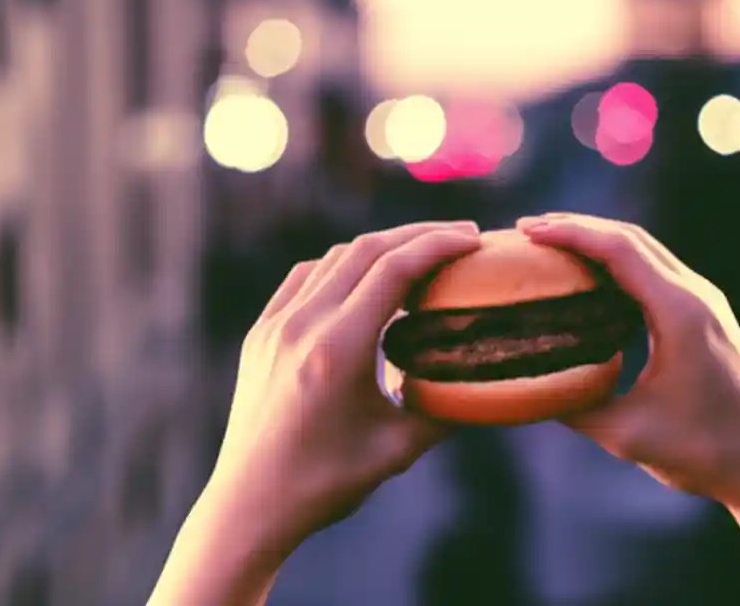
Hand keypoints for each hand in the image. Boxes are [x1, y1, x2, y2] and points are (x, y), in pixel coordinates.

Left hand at [207, 220, 480, 548]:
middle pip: (366, 249)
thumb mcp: (398, 449)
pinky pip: (305, 278)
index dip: (439, 245)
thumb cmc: (327, 483)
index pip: (394, 269)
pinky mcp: (260, 334)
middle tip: (461, 235)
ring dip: (382, 247)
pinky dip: (343, 265)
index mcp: (337, 349)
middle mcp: (302, 325)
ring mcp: (275, 325)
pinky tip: (366, 276)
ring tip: (421, 253)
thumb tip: (490, 382)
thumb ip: (447, 411)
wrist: (250, 505)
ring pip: (334, 258)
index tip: (474, 240)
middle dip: (418, 234)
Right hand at [518, 214, 739, 605]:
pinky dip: (619, 265)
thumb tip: (526, 388)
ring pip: (646, 251)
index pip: (620, 250)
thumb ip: (574, 408)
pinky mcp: (706, 315)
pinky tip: (590, 280)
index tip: (528, 231)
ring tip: (551, 247)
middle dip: (578, 228)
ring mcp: (706, 302)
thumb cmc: (702, 452)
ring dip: (599, 242)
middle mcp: (697, 296)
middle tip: (528, 231)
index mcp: (681, 313)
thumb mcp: (627, 435)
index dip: (571, 234)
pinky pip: (657, 273)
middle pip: (631, 238)